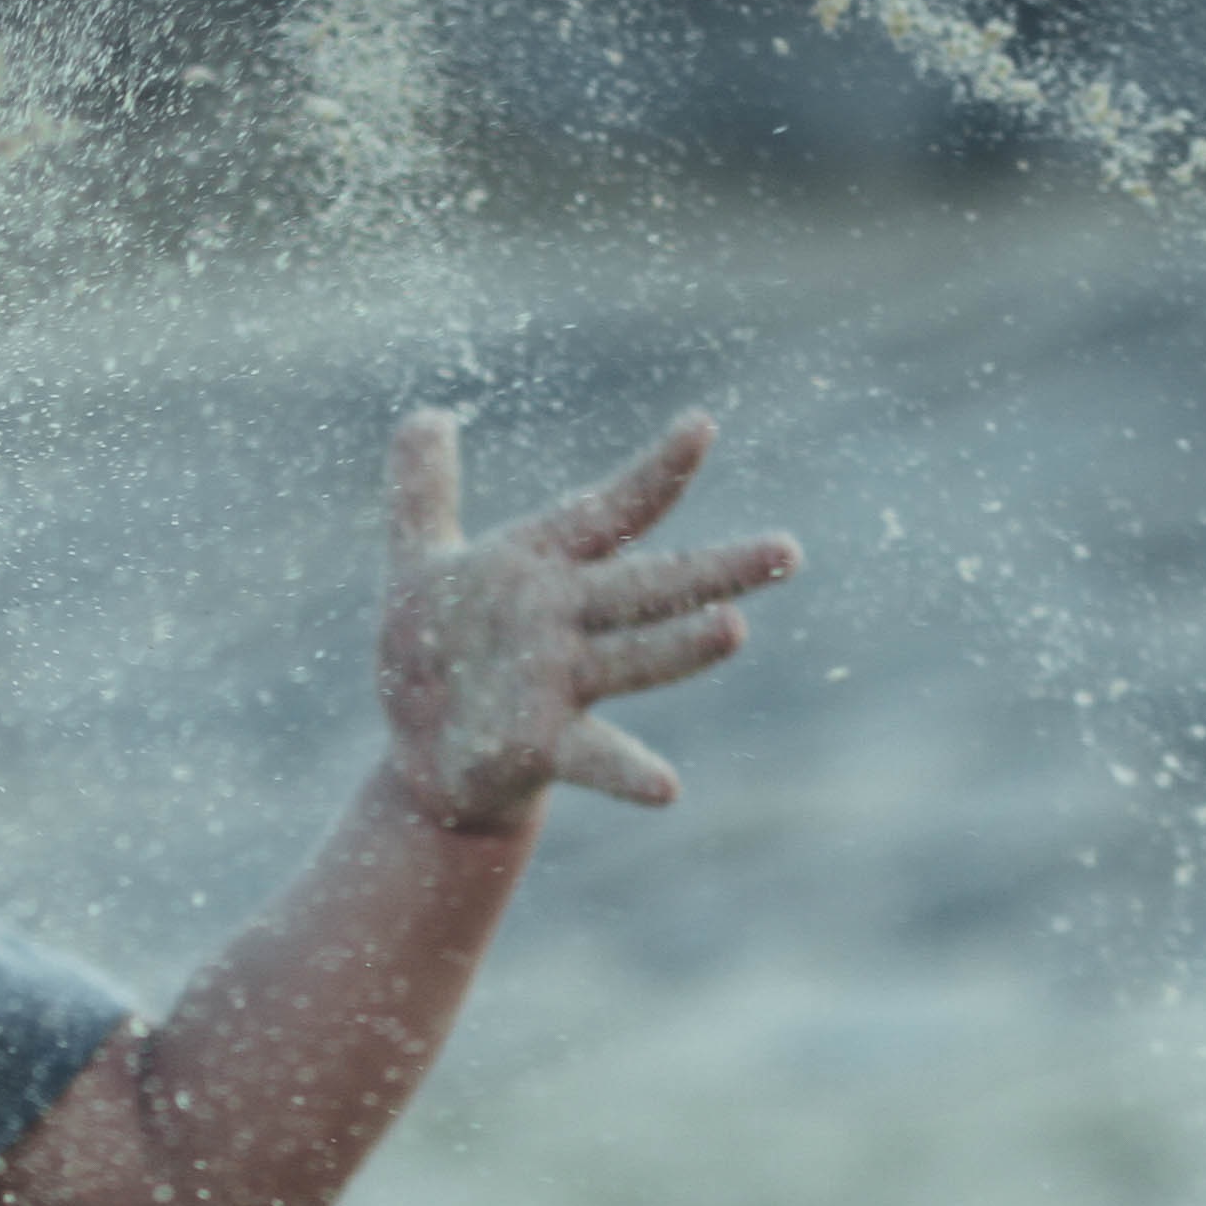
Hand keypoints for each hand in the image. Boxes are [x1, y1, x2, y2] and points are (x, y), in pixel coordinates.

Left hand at [375, 408, 792, 831]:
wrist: (422, 755)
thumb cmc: (436, 652)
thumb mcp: (418, 562)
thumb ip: (423, 489)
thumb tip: (425, 415)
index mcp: (541, 567)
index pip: (607, 512)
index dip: (653, 473)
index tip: (702, 426)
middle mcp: (566, 621)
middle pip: (650, 588)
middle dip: (717, 569)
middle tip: (787, 550)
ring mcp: (562, 685)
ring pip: (634, 660)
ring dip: (683, 648)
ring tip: (734, 629)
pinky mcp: (544, 747)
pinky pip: (594, 759)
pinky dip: (629, 773)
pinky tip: (667, 789)